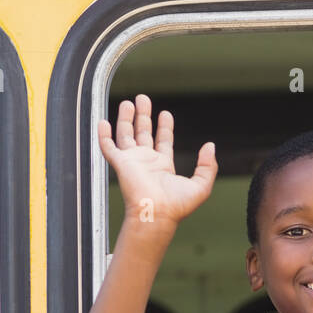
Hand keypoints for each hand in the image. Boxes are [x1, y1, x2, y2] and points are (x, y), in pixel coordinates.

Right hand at [98, 94, 217, 231]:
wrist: (156, 213)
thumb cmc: (176, 206)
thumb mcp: (201, 186)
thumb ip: (208, 166)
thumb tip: (210, 147)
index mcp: (164, 166)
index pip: (163, 141)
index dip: (164, 127)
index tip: (165, 114)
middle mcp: (147, 162)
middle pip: (143, 133)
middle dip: (144, 116)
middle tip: (143, 99)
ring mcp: (133, 162)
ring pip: (127, 135)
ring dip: (127, 119)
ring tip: (129, 102)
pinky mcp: (121, 163)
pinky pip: (108, 146)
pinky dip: (104, 135)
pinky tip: (103, 122)